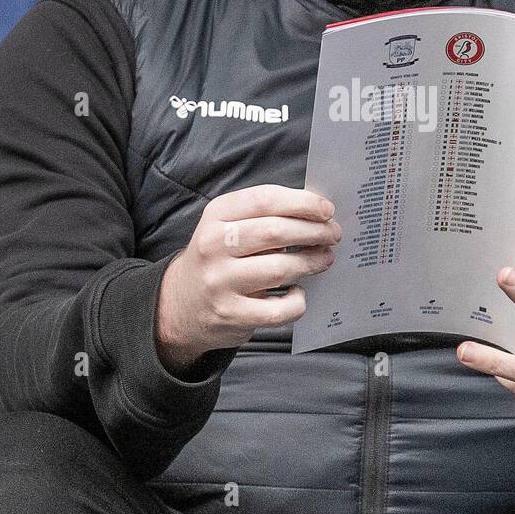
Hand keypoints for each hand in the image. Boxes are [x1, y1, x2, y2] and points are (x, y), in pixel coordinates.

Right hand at [155, 185, 340, 374]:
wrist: (182, 303)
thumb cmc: (219, 258)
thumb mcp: (228, 226)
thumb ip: (264, 216)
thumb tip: (317, 213)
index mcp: (216, 215)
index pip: (264, 200)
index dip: (302, 203)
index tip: (326, 210)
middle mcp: (213, 245)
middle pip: (276, 232)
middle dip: (314, 232)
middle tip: (333, 235)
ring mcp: (220, 281)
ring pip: (280, 269)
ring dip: (311, 262)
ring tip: (324, 258)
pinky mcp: (230, 314)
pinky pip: (278, 309)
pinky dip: (297, 301)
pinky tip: (298, 293)